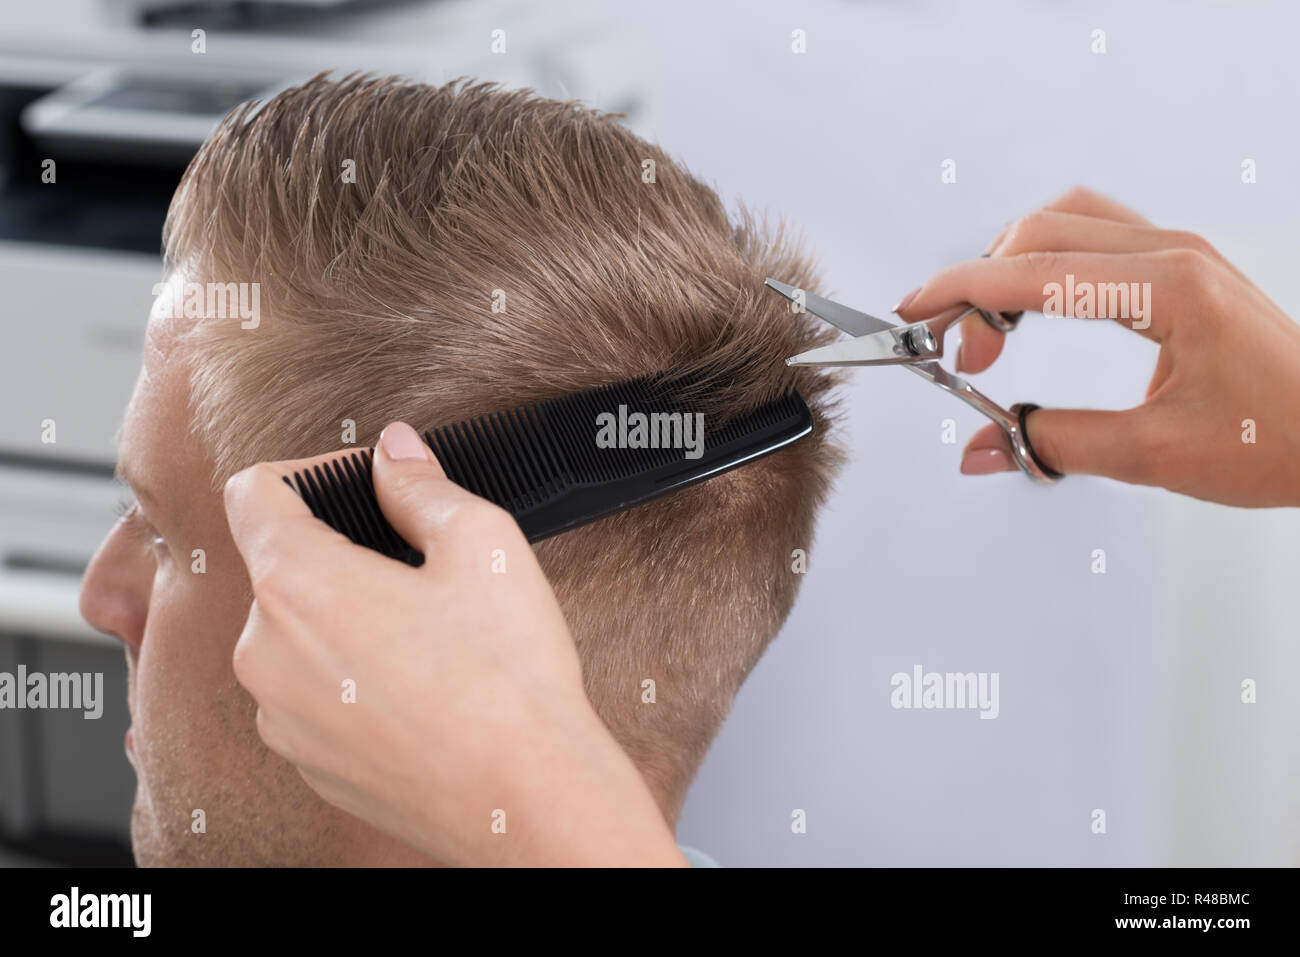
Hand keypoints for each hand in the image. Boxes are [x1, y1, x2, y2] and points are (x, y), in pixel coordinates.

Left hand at [223, 421, 685, 865]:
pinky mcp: (306, 761)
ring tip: (425, 636)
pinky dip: (349, 678)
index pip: (252, 493)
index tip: (355, 486)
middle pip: (279, 567)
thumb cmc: (507, 678)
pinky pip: (310, 695)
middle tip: (416, 567)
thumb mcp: (483, 543)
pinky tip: (418, 687)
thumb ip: (422, 485)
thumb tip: (396, 454)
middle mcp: (266, 652)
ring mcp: (280, 716)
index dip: (305, 471)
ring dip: (344, 619)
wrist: (526, 797)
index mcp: (298, 584)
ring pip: (295, 635)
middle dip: (339, 552)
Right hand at [894, 186, 1299, 507]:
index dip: (962, 291)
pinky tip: (1032, 310)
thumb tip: (984, 448)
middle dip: (976, 284)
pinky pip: (1093, 239)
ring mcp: (1178, 254)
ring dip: (1009, 266)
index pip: (1035, 271)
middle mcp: (1173, 255)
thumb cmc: (1284, 437)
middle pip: (1040, 234)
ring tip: (985, 334)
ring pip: (1064, 224)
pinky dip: (1044, 265)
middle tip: (946, 346)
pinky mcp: (1180, 269)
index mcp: (1169, 289)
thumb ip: (1056, 443)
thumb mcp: (1157, 455)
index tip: (916, 313)